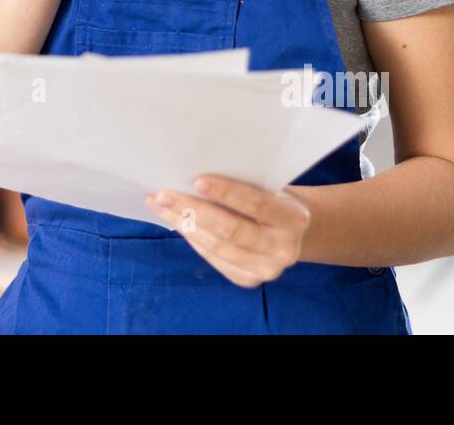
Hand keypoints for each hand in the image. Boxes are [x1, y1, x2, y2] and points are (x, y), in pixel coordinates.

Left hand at [146, 175, 310, 287]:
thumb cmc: (272, 196)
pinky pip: (214, 258)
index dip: (226, 192)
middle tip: (163, 194)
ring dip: (184, 224)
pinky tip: (175, 221)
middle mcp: (284, 249)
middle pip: (231, 230)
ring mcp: (267, 270)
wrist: (292, 231)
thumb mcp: (269, 185)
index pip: (256, 203)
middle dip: (193, 210)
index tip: (196, 180)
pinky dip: (192, 238)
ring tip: (159, 205)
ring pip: (217, 247)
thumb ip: (243, 182)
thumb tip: (192, 172)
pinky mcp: (249, 280)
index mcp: (294, 218)